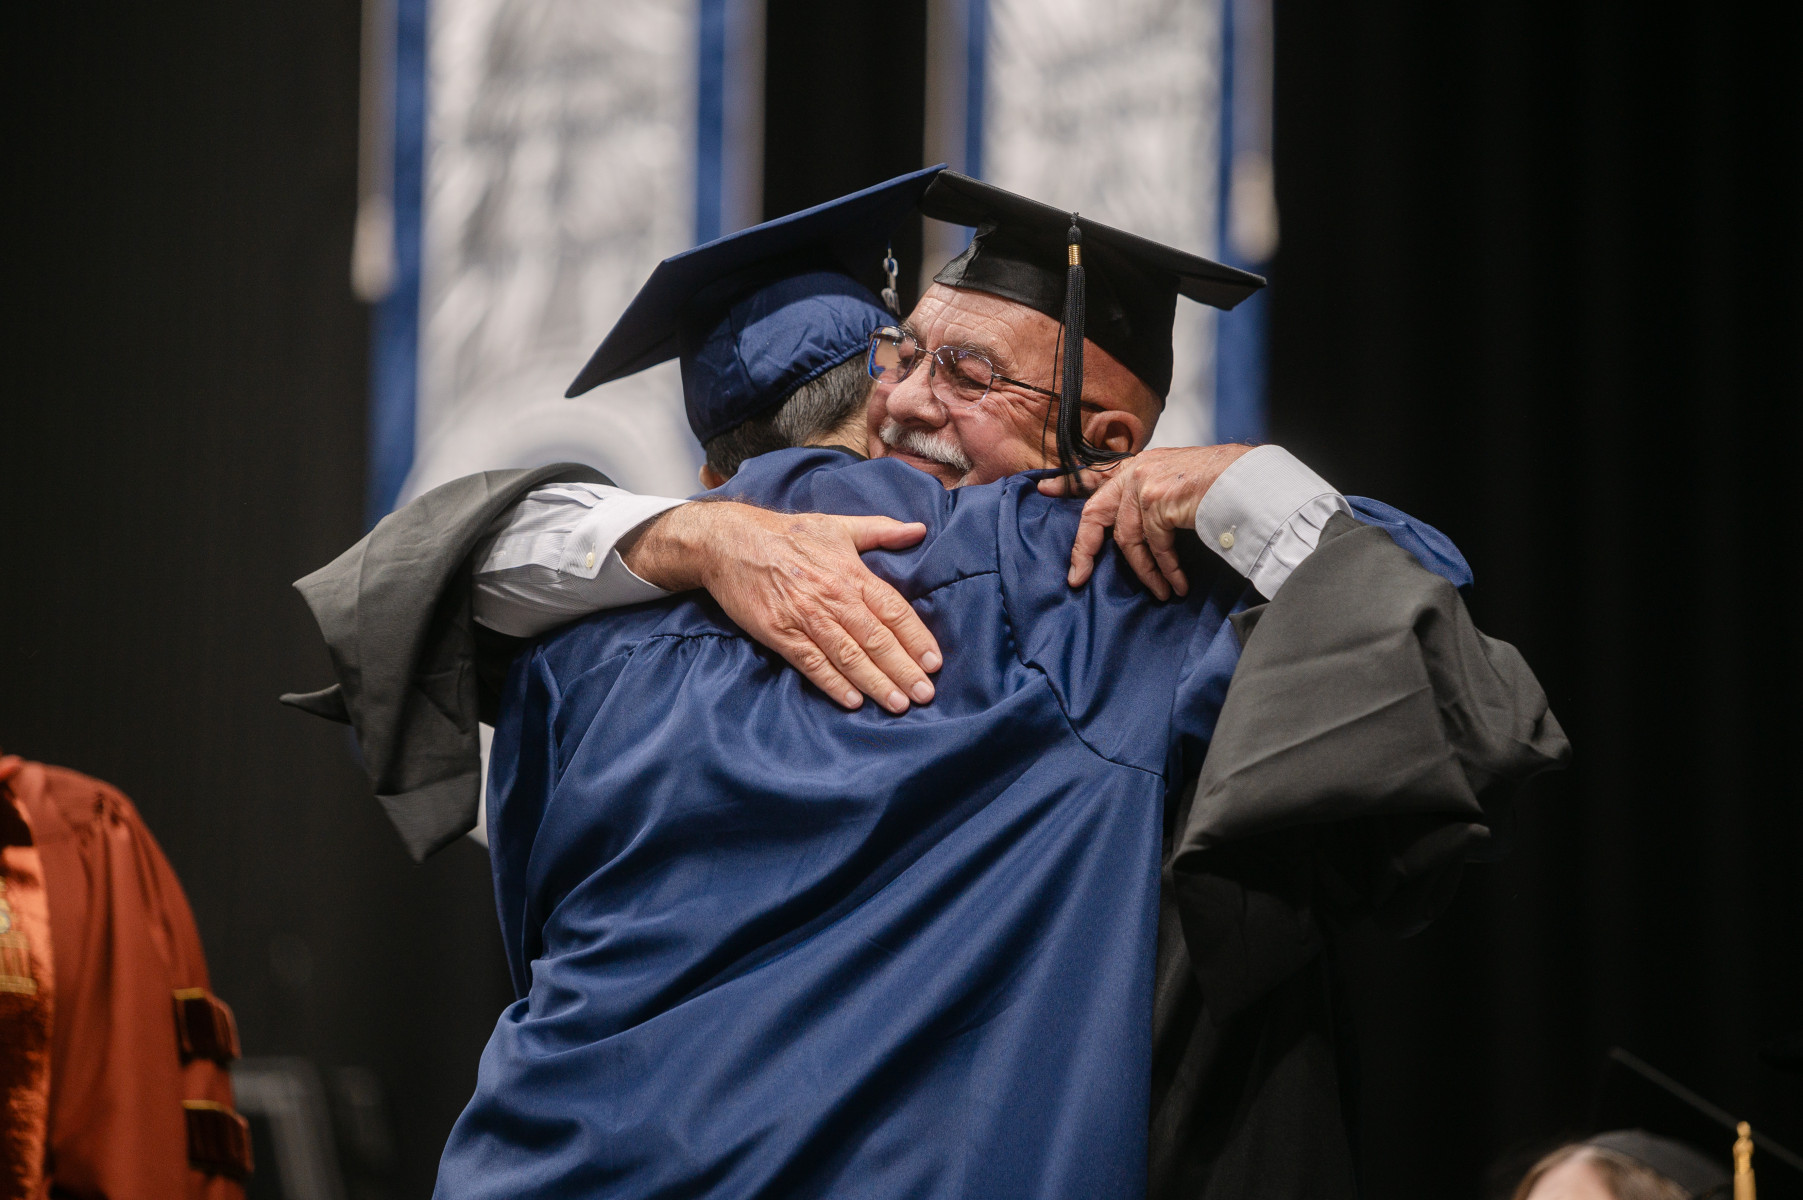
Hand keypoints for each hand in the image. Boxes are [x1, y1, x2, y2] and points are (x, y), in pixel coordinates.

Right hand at [621, 501, 941, 712]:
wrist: (730, 541)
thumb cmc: (788, 534)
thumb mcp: (838, 525)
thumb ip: (881, 530)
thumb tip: (919, 529)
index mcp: (851, 573)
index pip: (893, 610)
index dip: (916, 637)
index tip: (935, 662)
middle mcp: (833, 597)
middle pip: (876, 638)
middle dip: (903, 668)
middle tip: (925, 694)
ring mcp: (805, 617)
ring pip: (848, 655)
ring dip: (875, 682)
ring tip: (898, 704)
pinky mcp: (779, 633)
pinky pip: (811, 662)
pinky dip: (832, 682)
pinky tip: (852, 701)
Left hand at [1038, 444, 1253, 599]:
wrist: (1249, 479)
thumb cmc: (1220, 485)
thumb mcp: (1176, 484)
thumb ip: (1152, 499)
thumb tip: (1137, 531)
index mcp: (1139, 465)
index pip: (1095, 475)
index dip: (1068, 483)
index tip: (1043, 489)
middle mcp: (1137, 470)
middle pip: (1096, 513)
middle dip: (1085, 549)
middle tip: (1078, 576)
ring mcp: (1145, 483)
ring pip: (1128, 539)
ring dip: (1146, 571)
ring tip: (1161, 591)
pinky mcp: (1158, 500)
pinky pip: (1154, 545)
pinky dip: (1165, 569)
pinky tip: (1176, 584)